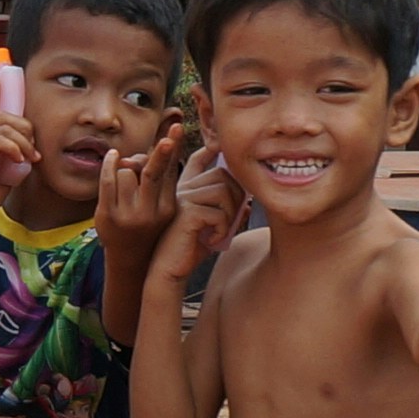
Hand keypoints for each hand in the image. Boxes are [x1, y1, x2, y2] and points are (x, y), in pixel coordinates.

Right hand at [0, 111, 35, 223]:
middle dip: (25, 127)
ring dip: (24, 142)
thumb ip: (14, 153)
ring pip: (5, 127)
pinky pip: (0, 142)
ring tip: (29, 157)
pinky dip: (14, 149)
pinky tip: (18, 160)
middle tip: (33, 148)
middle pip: (4, 116)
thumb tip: (30, 148)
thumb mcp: (8, 168)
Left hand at [94, 121, 196, 254]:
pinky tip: (111, 158)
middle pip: (152, 170)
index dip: (173, 149)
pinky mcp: (107, 214)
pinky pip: (107, 178)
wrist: (131, 257)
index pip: (170, 172)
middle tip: (168, 135)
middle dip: (161, 151)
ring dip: (125, 169)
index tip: (177, 128)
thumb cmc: (150, 224)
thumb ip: (165, 177)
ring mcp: (128, 214)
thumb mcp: (164, 206)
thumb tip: (164, 143)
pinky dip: (109, 164)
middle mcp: (150, 212)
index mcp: (168, 208)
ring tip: (127, 181)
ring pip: (126, 170)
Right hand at [153, 147, 239, 278]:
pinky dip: (222, 228)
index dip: (209, 150)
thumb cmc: (191, 249)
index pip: (198, 160)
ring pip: (223, 191)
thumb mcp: (213, 228)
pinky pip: (219, 212)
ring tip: (220, 231)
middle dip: (236, 196)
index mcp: (187, 189)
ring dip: (230, 214)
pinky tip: (212, 240)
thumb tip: (248, 203)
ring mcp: (184, 198)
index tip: (217, 147)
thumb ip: (227, 213)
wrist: (170, 270)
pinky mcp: (187, 212)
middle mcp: (183, 189)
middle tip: (231, 219)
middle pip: (222, 174)